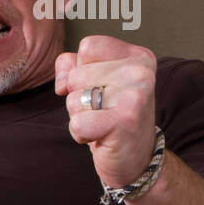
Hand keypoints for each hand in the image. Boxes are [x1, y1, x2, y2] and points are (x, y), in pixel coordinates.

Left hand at [54, 35, 157, 187]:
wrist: (136, 158)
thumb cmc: (112, 117)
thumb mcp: (95, 82)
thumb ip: (72, 65)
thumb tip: (63, 79)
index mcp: (137, 56)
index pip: (88, 46)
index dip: (80, 69)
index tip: (98, 86)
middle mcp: (140, 71)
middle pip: (76, 75)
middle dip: (78, 96)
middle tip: (102, 110)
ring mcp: (134, 95)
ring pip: (73, 98)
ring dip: (79, 116)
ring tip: (102, 122)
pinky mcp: (124, 120)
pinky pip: (77, 123)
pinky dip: (80, 134)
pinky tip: (100, 136)